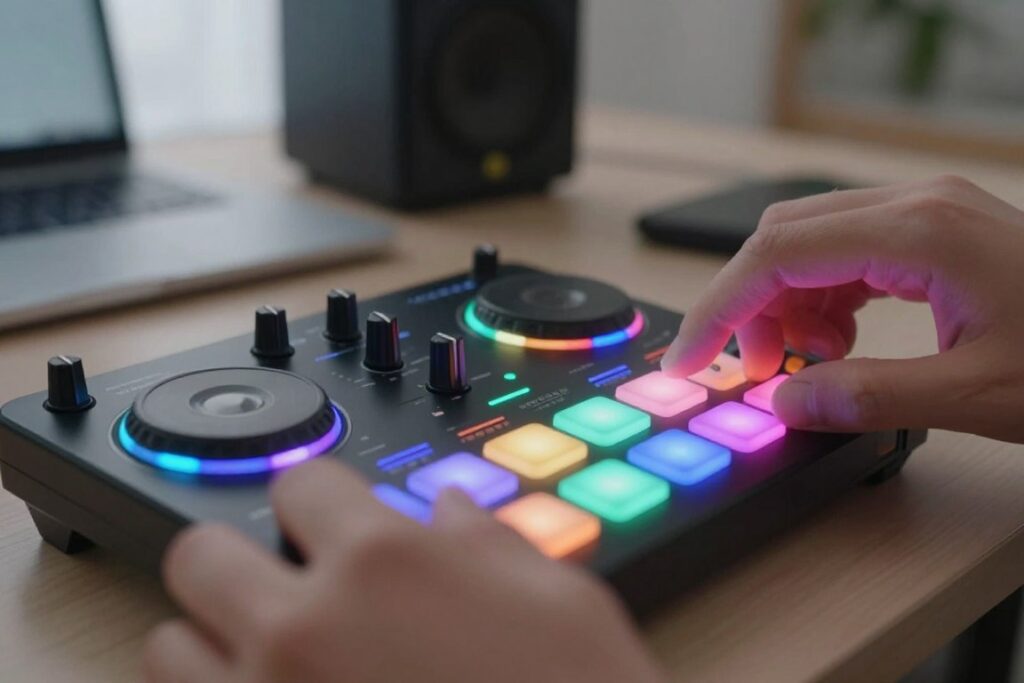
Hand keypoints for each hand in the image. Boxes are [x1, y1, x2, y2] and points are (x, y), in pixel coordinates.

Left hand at [143, 459, 665, 682]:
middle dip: (239, 558)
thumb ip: (490, 544)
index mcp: (384, 564)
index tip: (335, 520)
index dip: (323, 498)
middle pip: (201, 552)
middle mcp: (304, 628)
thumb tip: (453, 514)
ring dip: (213, 642)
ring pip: (169, 644)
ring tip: (270, 658)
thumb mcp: (559, 603)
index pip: (302, 482)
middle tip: (284, 583)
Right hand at [661, 175, 1023, 441]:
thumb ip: (867, 398)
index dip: (721, 309)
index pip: (776, 254)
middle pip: (783, 238)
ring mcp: (924, 213)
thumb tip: (786, 406)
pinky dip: (822, 301)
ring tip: (807, 365)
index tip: (690, 358)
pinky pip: (845, 255)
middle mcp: (914, 205)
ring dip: (787, 305)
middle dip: (752, 306)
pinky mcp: (932, 233)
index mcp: (919, 231)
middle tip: (760, 373)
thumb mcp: (978, 395)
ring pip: (809, 243)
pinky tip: (840, 344)